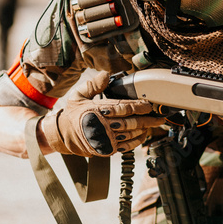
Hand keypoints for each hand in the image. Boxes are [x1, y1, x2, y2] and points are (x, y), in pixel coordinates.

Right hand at [40, 72, 164, 156]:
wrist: (63, 135)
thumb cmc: (73, 114)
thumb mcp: (78, 95)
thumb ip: (93, 85)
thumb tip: (106, 74)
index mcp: (97, 111)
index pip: (123, 108)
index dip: (139, 106)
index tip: (150, 105)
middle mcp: (103, 126)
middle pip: (132, 123)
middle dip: (148, 120)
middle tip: (160, 117)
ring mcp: (106, 139)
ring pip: (131, 134)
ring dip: (145, 129)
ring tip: (153, 124)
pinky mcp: (107, 149)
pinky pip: (127, 146)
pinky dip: (137, 141)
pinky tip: (143, 135)